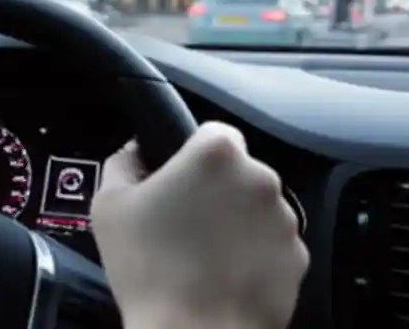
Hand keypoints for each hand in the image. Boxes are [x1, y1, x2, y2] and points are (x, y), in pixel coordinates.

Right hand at [91, 123, 307, 328]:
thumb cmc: (146, 267)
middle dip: (216, 191)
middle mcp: (261, 178)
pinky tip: (225, 277)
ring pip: (257, 209)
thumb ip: (124, 163)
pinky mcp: (299, 259)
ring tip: (204, 256)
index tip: (177, 183)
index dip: (192, 155)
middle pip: (238, 172)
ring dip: (237, 223)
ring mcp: (286, 221)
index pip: (213, 132)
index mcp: (217, 153)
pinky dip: (255, 255)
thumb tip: (138, 153)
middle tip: (185, 223)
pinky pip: (272, 246)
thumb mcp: (110, 205)